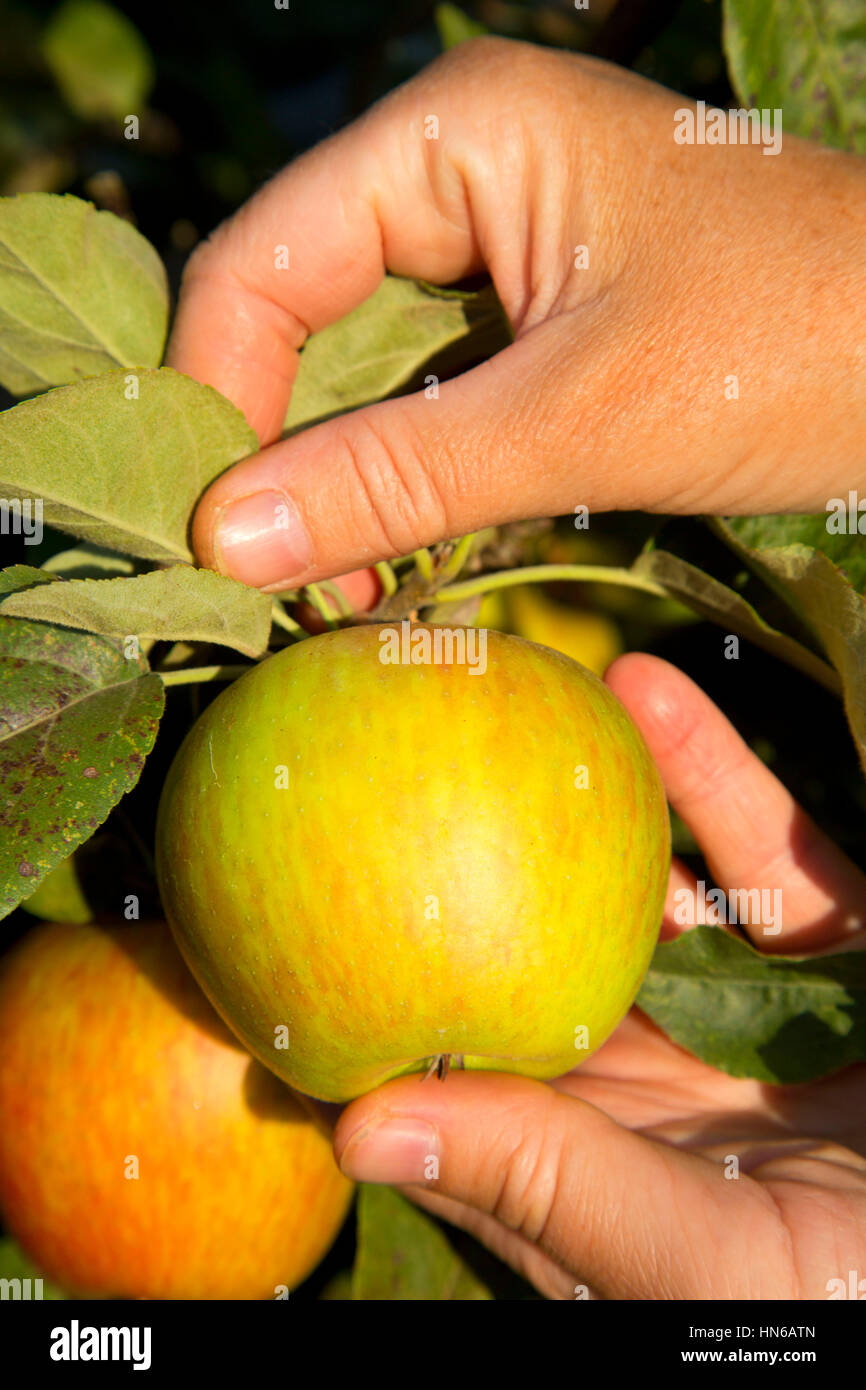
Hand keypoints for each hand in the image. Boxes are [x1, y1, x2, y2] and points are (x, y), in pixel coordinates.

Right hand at [167, 37, 865, 593]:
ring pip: (355, 366)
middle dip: (276, 453)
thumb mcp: (585, 419)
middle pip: (295, 313)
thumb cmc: (800, 345)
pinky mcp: (530, 315)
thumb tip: (225, 539)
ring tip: (334, 593)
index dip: (218, 397)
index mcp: (459, 133)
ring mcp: (497, 243)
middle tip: (268, 586)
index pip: (262, 260)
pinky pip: (423, 395)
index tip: (214, 535)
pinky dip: (400, 479)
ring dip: (336, 481)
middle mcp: (459, 170)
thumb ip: (399, 476)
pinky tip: (391, 560)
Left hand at [332, 654, 865, 1299]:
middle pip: (538, 947)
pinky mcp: (827, 953)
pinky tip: (643, 687)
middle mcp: (650, 1078)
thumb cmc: (847, 1290)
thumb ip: (545, 1181)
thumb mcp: (695, 1256)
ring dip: (584, 788)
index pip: (457, 1077)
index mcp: (591, 1162)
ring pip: (643, 879)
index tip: (305, 901)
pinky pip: (765, 850)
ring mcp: (739, 1010)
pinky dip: (710, 771)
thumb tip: (357, 1128)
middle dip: (476, 859)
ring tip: (507, 693)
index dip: (378, 1000)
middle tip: (392, 754)